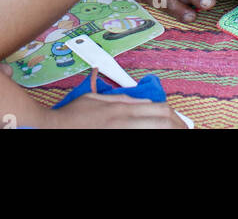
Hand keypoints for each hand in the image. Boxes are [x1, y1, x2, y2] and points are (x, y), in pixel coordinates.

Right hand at [46, 90, 186, 129]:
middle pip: (161, 121)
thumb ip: (116, 98)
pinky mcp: (113, 140)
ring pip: (153, 130)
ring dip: (166, 131)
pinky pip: (138, 138)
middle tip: (183, 129)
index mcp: (120, 108)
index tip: (178, 120)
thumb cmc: (71, 116)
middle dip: (176, 125)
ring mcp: (119, 133)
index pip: (158, 108)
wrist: (54, 128)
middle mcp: (124, 121)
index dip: (172, 115)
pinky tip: (152, 136)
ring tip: (175, 132)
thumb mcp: (93, 98)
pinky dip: (148, 136)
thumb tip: (135, 99)